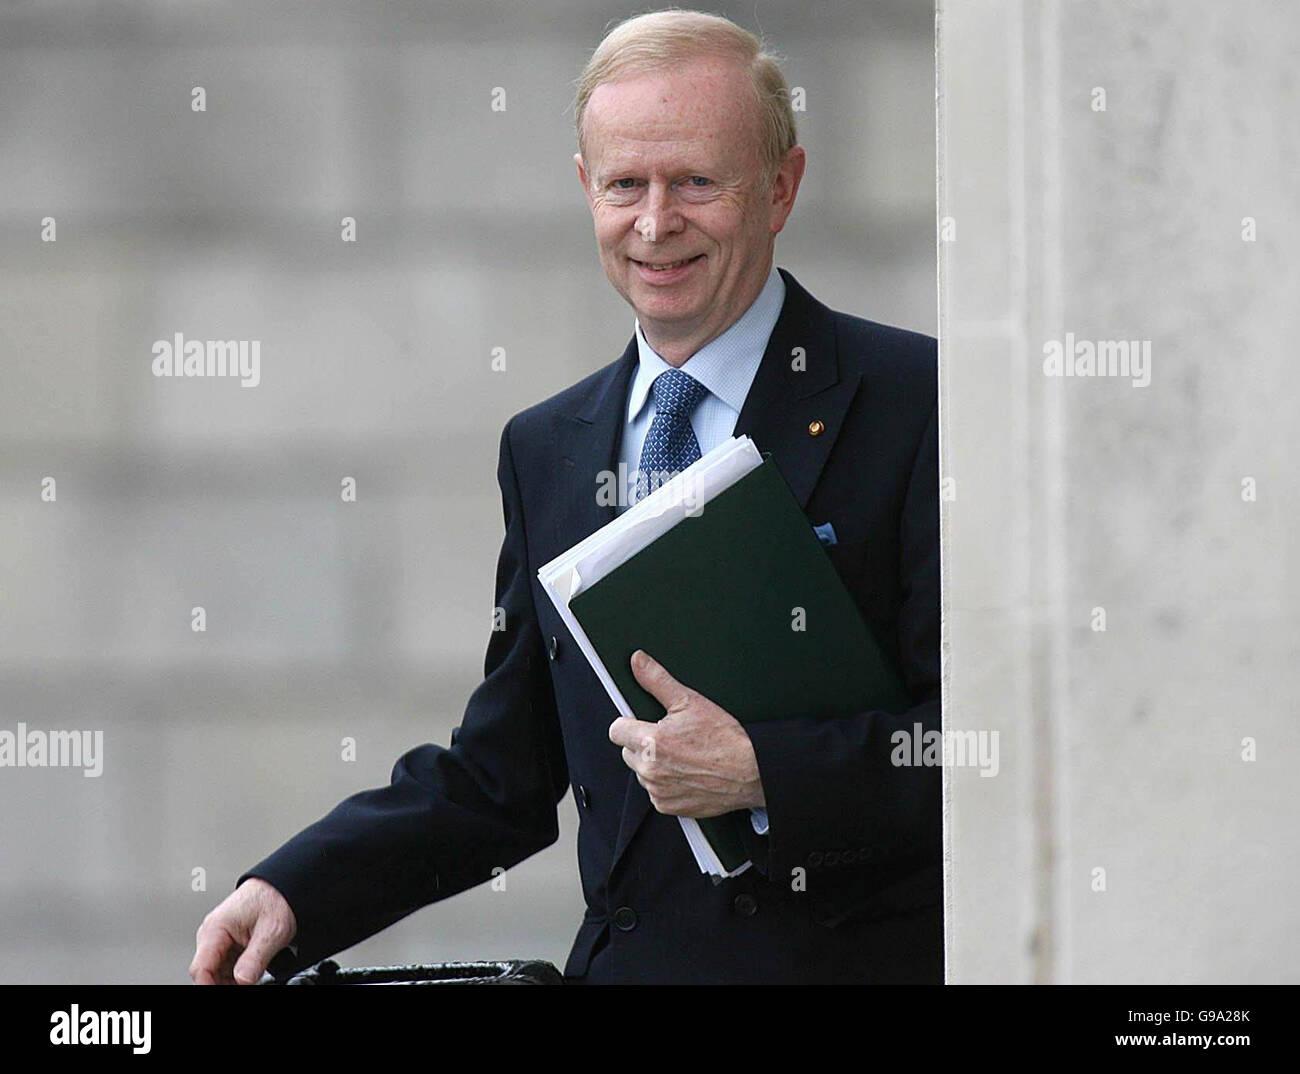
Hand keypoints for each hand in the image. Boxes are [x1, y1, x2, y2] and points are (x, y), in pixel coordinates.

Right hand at [190, 877, 296, 984]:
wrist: (283, 885)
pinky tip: (250, 974)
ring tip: (251, 979)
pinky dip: (236, 973)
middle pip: (207, 972)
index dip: (210, 986)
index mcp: (216, 927)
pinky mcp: (227, 941)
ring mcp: (218, 937)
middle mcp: (212, 932)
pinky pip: (225, 964)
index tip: (227, 992)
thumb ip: (255, 959)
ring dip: (230, 980)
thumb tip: (242, 981)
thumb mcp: (271, 931)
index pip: (200, 968)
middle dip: (223, 984)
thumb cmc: (276, 899)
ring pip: (215, 970)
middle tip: (246, 985)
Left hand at [608, 649, 763, 817]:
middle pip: (628, 752)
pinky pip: (656, 793)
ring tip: (682, 756)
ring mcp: (658, 791)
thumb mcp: (690, 701)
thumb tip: (638, 662)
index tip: (642, 723)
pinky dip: (666, 785)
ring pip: (642, 773)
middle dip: (643, 744)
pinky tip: (687, 773)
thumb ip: (657, 681)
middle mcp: (650, 770)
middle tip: (671, 738)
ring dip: (654, 765)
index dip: (629, 723)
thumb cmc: (725, 739)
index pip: (616, 730)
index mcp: (651, 742)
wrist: (751, 771)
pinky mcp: (668, 807)